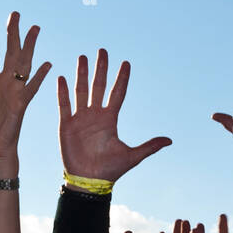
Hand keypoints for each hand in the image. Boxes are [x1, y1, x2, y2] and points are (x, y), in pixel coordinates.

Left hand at [0, 13, 49, 168]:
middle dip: (12, 33)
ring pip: (23, 63)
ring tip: (34, 28)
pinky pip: (32, 88)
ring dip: (29, 47)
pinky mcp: (22, 104)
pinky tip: (46, 64)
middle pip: (9, 51)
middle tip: (15, 14)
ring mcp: (15, 91)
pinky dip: (40, 76)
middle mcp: (4, 82)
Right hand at [58, 48, 169, 181]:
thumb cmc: (110, 170)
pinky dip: (63, 92)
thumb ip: (150, 146)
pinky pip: (64, 105)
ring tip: (83, 57)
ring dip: (82, 74)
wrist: (89, 182)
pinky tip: (62, 77)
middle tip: (103, 51)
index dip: (121, 79)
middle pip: (98, 86)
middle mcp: (95, 115)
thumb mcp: (133, 156)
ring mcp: (80, 119)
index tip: (126, 63)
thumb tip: (170, 141)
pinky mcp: (66, 126)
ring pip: (81, 91)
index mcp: (110, 120)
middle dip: (101, 68)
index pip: (117, 93)